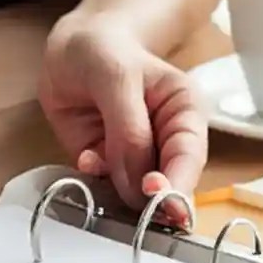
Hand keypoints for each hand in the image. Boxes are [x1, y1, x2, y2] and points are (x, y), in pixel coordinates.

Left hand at [38, 13, 207, 225]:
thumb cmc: (104, 51)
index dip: (177, 181)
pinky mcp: (110, 169)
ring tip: (98, 164)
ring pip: (138, 195)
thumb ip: (128, 128)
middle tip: (137, 211)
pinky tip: (87, 157)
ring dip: (119, 192)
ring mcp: (138, 160)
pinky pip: (106, 188)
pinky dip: (95, 180)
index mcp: (185, 113)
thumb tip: (137, 185)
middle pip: (171, 185)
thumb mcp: (116, 77)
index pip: (190, 156)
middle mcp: (168, 143)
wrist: (72, 50)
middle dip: (151, 200)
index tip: (156, 195)